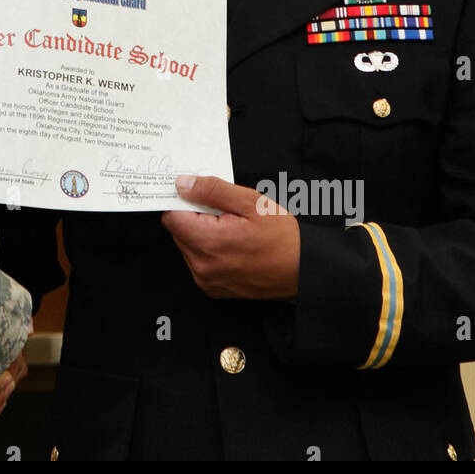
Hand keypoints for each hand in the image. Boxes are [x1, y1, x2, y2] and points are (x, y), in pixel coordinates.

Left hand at [161, 176, 300, 299]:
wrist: (304, 271)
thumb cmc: (282, 237)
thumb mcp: (250, 202)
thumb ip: (212, 190)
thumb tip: (182, 184)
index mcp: (207, 243)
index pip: (171, 216)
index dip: (182, 201)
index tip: (196, 194)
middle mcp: (201, 266)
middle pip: (178, 231)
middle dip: (194, 217)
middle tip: (223, 212)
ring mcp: (207, 280)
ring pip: (187, 246)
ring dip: (201, 234)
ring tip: (231, 229)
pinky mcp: (214, 289)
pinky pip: (198, 262)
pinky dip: (208, 251)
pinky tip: (231, 245)